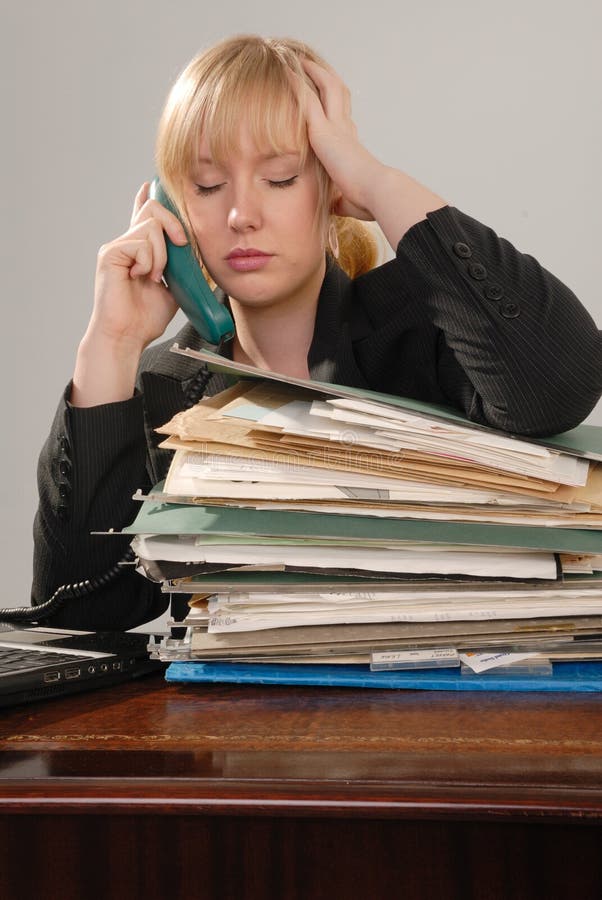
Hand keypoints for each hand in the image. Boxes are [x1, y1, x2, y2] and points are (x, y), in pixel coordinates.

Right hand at [89, 181, 187, 350]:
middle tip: (182, 244)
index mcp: (140, 251)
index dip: (150, 198)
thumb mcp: (175, 289)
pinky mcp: (110, 254)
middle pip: (153, 209)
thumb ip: (181, 268)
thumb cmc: (146, 318)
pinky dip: (149, 261)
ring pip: (151, 227)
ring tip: (155, 277)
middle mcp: (126, 244)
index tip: (154, 185)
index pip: (143, 215)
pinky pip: (141, 242)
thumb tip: (200, 257)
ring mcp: (117, 247)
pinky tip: (141, 277)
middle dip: (175, 223)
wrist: (127, 337)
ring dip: (162, 254)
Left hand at [290, 58, 381, 219]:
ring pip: (326, 86)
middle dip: (325, 77)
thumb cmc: (366, 201)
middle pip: (338, 93)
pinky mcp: (324, 129)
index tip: (324, 98)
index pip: (342, 118)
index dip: (334, 106)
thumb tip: (334, 206)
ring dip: (313, 71)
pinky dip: (296, 82)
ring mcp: (336, 126)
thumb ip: (339, 199)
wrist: (375, 191)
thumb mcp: (348, 200)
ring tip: (298, 59)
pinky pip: (307, 97)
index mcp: (351, 145)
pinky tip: (285, 70)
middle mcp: (346, 129)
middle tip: (312, 65)